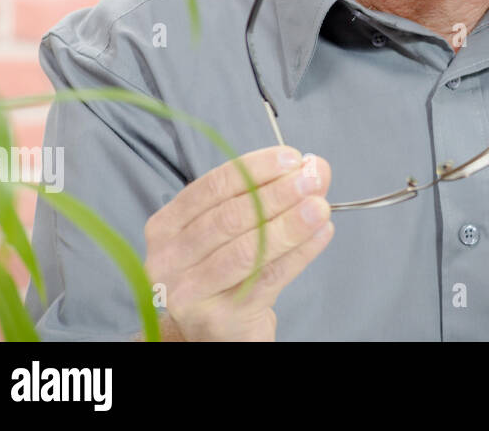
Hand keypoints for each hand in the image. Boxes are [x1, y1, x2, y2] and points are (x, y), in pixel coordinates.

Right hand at [142, 146, 332, 340]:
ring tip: (321, 208)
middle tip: (313, 180)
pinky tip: (321, 236)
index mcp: (167, 225)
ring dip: (289, 225)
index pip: (212, 187)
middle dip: (277, 194)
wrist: (216, 330)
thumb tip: (315, 166)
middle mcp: (168, 258)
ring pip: (246, 251)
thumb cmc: (227, 271)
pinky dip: (298, 254)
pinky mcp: (216, 319)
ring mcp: (187, 292)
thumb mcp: (241, 226)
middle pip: (229, 218)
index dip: (255, 169)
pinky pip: (265, 280)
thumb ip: (276, 191)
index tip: (293, 158)